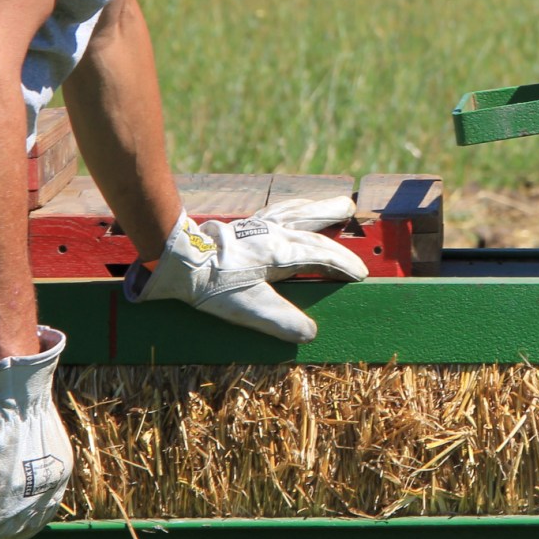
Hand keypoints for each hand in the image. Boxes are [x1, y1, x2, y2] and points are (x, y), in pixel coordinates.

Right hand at [0, 326, 72, 538]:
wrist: (17, 386)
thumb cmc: (21, 406)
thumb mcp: (40, 442)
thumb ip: (35, 467)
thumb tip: (20, 485)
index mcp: (60, 474)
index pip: (39, 517)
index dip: (16, 530)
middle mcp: (48, 485)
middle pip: (20, 528)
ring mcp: (26, 485)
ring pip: (0, 527)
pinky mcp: (1, 479)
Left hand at [124, 198, 368, 342]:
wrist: (178, 259)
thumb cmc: (211, 284)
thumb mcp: (248, 308)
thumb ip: (281, 319)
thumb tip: (311, 333)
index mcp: (280, 251)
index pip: (321, 255)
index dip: (343, 264)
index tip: (361, 274)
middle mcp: (272, 233)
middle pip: (310, 222)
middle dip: (332, 219)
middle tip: (349, 210)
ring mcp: (255, 227)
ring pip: (292, 212)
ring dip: (313, 208)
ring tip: (330, 205)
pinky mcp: (240, 227)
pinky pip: (272, 212)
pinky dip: (287, 210)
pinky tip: (284, 214)